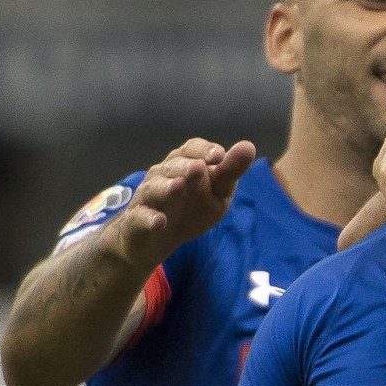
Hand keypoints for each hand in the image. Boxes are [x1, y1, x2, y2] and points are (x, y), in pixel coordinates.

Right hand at [108, 138, 252, 266]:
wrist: (154, 239)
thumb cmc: (191, 209)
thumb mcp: (217, 192)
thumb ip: (229, 172)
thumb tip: (248, 146)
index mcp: (183, 165)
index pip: (191, 149)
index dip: (203, 150)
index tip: (218, 156)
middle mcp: (162, 176)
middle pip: (172, 167)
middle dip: (185, 167)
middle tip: (198, 168)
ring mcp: (148, 198)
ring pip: (154, 189)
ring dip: (166, 188)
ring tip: (178, 187)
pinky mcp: (137, 221)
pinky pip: (141, 218)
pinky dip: (149, 219)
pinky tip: (159, 222)